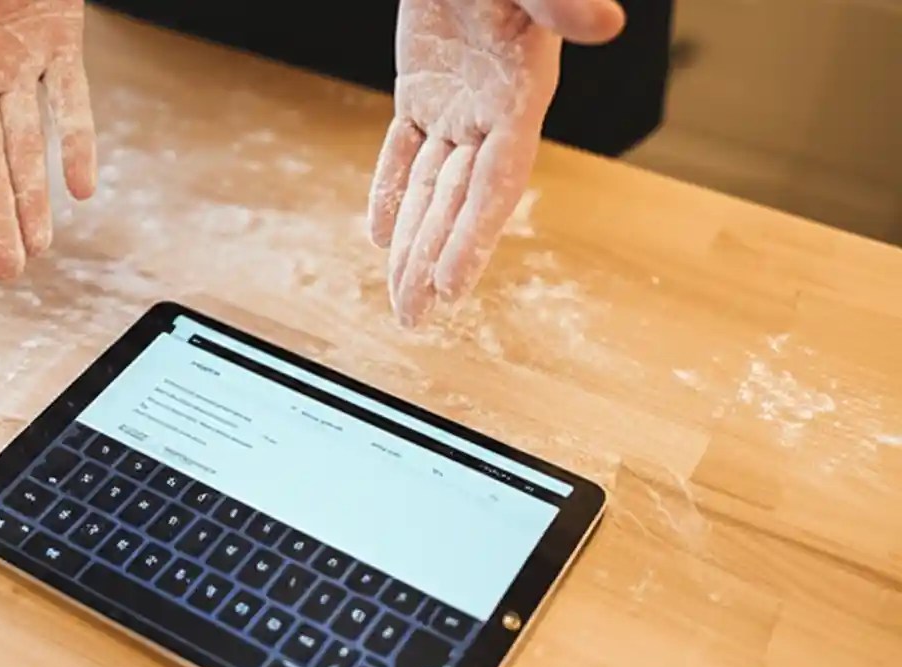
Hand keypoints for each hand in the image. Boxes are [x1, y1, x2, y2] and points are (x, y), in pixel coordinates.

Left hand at [367, 0, 622, 325]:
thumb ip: (560, 4)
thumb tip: (605, 23)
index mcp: (521, 94)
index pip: (496, 183)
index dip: (474, 236)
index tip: (450, 287)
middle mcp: (490, 112)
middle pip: (458, 202)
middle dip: (434, 261)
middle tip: (414, 318)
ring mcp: (455, 105)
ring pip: (428, 187)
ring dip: (412, 241)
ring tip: (398, 296)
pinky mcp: (421, 89)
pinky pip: (403, 152)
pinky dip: (390, 191)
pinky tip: (379, 235)